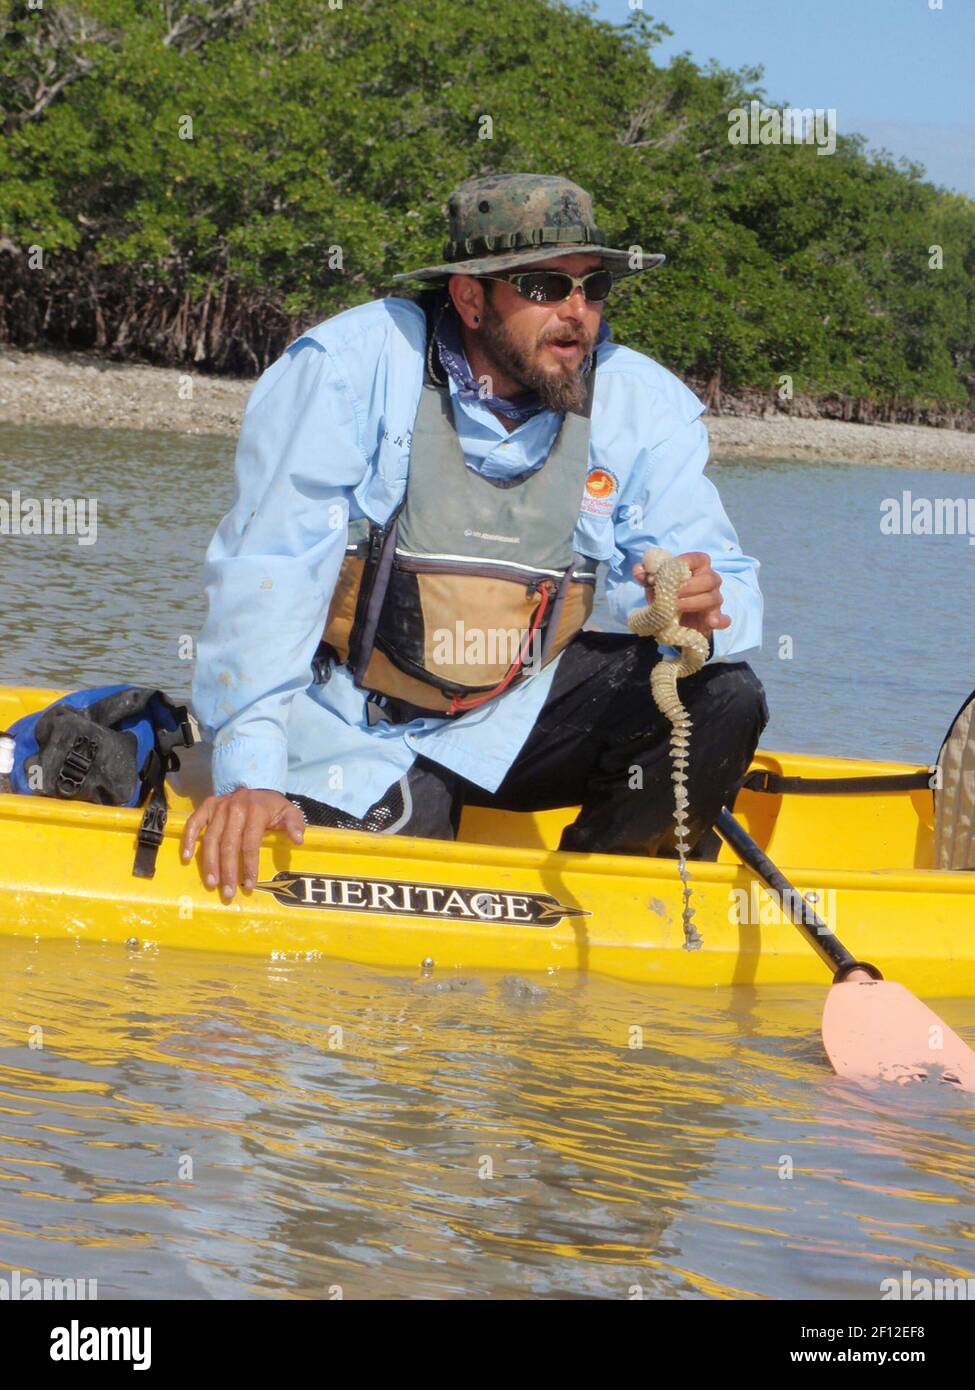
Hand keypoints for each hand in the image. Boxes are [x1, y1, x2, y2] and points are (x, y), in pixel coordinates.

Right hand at [180, 788, 304, 901]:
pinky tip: (186, 858)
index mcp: (256, 811)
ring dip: (209, 863)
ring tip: (211, 883)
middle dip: (227, 871)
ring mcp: (219, 807)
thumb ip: (295, 824)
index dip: (249, 865)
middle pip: (228, 844)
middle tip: (227, 892)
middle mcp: (235, 808)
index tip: (248, 884)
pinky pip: (193, 823)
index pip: (250, 842)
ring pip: (210, 838)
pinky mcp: (207, 806)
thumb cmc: (272, 806)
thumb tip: (298, 839)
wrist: (256, 784)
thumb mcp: (289, 811)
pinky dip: (187, 839)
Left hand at [632, 550, 730, 638]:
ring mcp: (715, 600)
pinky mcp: (716, 618)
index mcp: (698, 568)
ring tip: (677, 607)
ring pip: (713, 597)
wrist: (676, 621)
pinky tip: (711, 621)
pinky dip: (719, 619)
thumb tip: (639, 570)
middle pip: (709, 578)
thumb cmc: (668, 596)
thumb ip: (645, 577)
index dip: (685, 562)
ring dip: (694, 602)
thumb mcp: (654, 586)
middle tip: (672, 594)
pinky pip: (724, 619)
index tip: (668, 572)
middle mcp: (710, 581)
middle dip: (689, 586)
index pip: (699, 558)